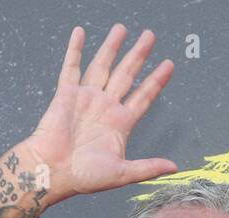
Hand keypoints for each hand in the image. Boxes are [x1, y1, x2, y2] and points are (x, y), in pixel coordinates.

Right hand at [23, 24, 177, 205]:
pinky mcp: (66, 94)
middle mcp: (105, 107)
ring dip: (112, 47)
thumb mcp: (122, 173)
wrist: (53, 172)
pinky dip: (75, 49)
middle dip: (139, 55)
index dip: (156, 80)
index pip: (144, 96)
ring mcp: (86, 98)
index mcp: (120, 123)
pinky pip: (71, 67)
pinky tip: (80, 33)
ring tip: (121, 29)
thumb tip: (174, 168)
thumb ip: (148, 168)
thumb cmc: (84, 177)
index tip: (169, 65)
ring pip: (102, 65)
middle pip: (126, 74)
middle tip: (150, 36)